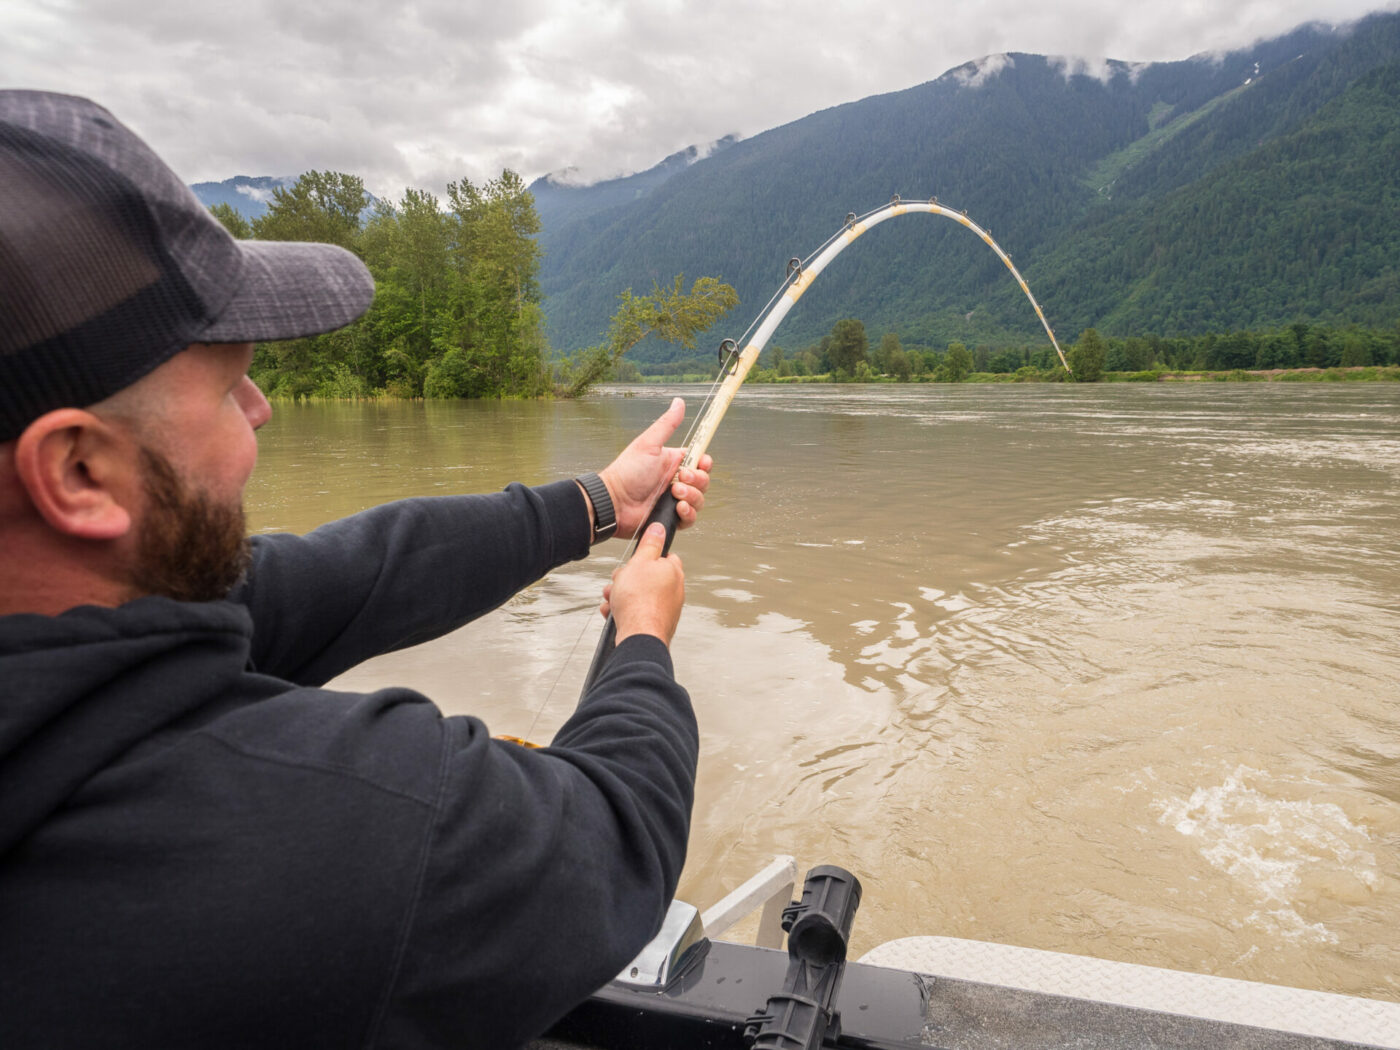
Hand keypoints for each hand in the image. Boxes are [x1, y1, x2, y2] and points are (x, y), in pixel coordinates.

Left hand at [598, 397, 712, 538]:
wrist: (614, 501)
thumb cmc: (627, 471)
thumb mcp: (649, 444)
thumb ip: (667, 424)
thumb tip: (679, 402)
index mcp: (673, 463)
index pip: (700, 462)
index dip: (705, 464)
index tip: (702, 463)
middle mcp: (676, 481)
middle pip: (704, 481)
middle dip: (697, 480)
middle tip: (680, 479)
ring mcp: (674, 500)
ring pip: (700, 500)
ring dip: (692, 496)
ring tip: (675, 493)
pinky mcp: (671, 518)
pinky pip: (691, 518)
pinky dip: (688, 513)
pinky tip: (678, 508)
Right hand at [601, 522, 684, 644]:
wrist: (639, 637)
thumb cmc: (639, 601)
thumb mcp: (639, 562)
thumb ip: (650, 544)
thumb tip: (659, 528)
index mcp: (673, 572)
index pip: (663, 556)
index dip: (644, 558)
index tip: (633, 563)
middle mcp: (674, 590)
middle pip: (647, 577)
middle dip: (627, 579)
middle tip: (618, 582)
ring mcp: (666, 609)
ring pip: (639, 595)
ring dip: (621, 595)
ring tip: (612, 599)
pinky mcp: (657, 623)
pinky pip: (637, 612)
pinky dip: (624, 611)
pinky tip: (614, 613)